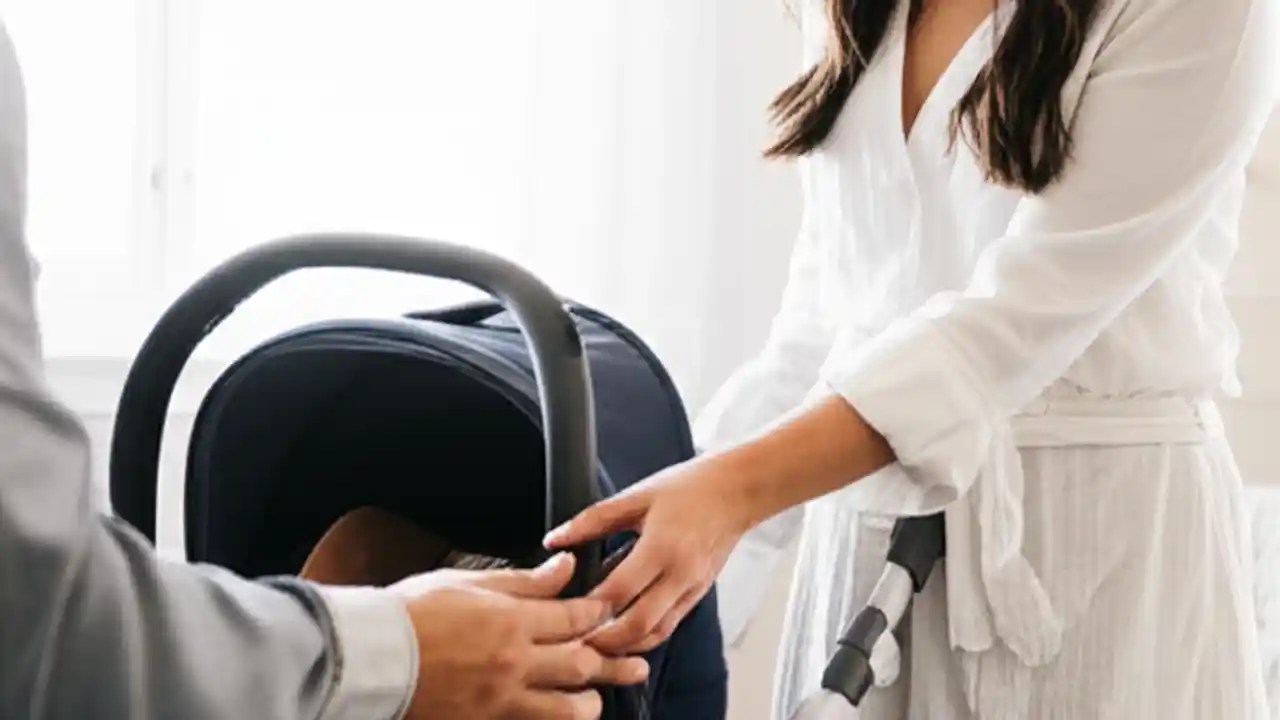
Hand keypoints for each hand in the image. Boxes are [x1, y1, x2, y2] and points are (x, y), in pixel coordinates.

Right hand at [394, 553, 648, 719]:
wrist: (366, 655)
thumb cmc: (410, 612)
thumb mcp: (469, 581)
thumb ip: (523, 581)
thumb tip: (564, 567)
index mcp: (511, 620)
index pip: (576, 617)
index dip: (599, 613)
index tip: (608, 611)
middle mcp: (513, 662)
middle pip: (582, 664)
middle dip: (614, 662)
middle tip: (636, 664)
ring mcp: (500, 698)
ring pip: (565, 708)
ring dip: (588, 702)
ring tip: (598, 699)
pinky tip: (558, 715)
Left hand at [543, 454, 760, 654]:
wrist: (737, 491)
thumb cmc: (691, 488)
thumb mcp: (637, 496)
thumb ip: (593, 519)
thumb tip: (556, 538)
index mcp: (662, 547)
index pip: (619, 591)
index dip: (589, 608)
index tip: (562, 612)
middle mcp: (680, 575)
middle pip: (637, 625)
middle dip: (603, 640)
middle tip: (573, 639)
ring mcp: (692, 589)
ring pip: (655, 635)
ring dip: (623, 646)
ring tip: (593, 644)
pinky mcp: (697, 595)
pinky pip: (668, 626)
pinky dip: (643, 636)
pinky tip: (621, 633)